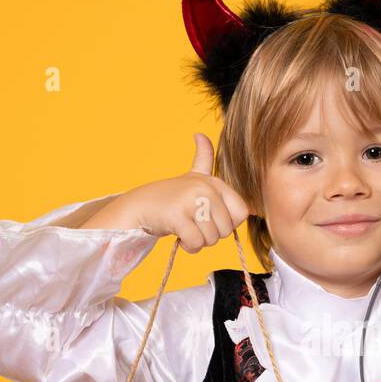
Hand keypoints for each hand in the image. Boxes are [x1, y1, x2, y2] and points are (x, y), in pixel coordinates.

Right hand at [78, 133, 250, 252]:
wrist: (138, 207)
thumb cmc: (170, 197)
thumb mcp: (192, 176)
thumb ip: (203, 158)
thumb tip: (200, 135)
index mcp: (214, 181)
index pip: (242, 212)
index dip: (227, 223)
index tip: (209, 218)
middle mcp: (206, 187)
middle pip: (226, 229)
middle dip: (210, 235)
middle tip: (192, 225)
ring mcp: (191, 200)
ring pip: (212, 238)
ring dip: (198, 242)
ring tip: (184, 229)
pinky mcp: (177, 215)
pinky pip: (196, 242)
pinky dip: (188, 246)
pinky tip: (179, 236)